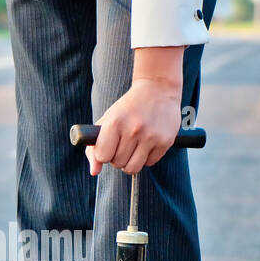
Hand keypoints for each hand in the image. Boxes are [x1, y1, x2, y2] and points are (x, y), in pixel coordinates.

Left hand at [87, 46, 185, 175]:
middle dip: (118, 157)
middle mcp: (133, 129)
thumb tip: (94, 172)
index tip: (108, 146)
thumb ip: (94, 147)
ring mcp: (151, 136)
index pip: (103, 156)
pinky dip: (146, 158)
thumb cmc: (128, 108)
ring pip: (133, 168)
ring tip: (133, 147)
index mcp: (115, 122)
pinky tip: (147, 142)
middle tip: (123, 143)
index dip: (104, 154)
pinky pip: (150, 163)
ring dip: (130, 162)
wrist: (158, 89)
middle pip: (118, 164)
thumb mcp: (107, 121)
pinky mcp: (165, 141)